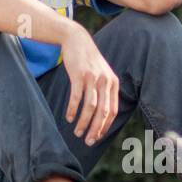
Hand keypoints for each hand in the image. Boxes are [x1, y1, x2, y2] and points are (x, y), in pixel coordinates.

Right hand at [59, 22, 118, 145]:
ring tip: (77, 132)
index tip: (98, 137)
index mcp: (113, 83)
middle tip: (88, 141)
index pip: (112, 111)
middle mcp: (105, 81)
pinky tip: (68, 118)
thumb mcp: (102, 74)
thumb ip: (105, 91)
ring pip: (90, 107)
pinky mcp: (79, 75)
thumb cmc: (88, 61)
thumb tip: (103, 114)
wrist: (77, 40)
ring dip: (83, 123)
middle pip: (103, 112)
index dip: (105, 126)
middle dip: (96, 129)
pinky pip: (76, 97)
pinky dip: (72, 110)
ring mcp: (92, 78)